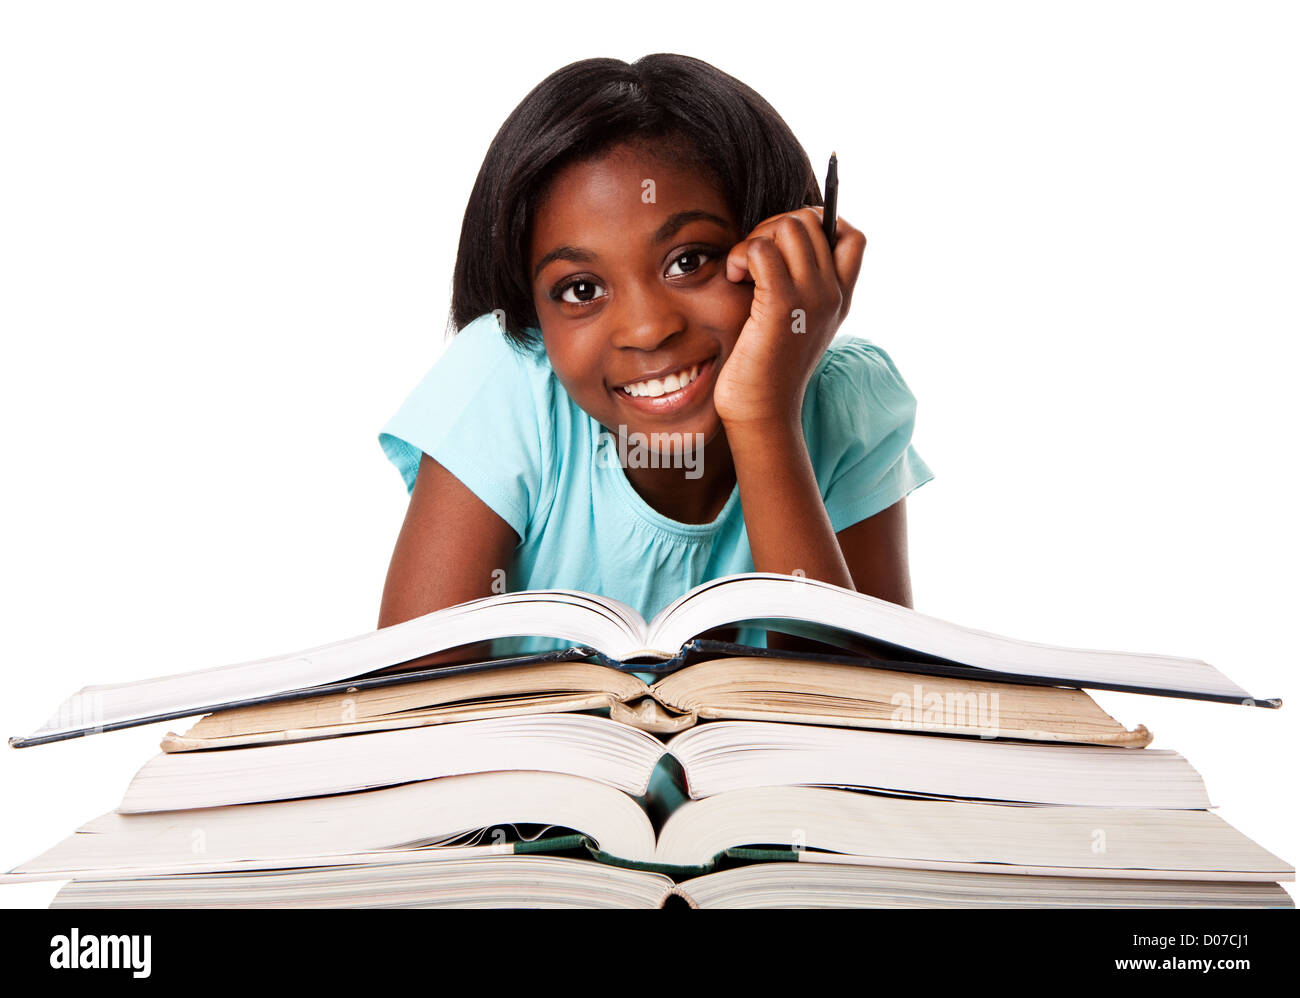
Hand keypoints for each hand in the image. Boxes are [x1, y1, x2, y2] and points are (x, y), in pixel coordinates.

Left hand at [713, 207, 865, 429]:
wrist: (763, 411)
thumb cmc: (768, 368)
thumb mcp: (798, 323)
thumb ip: (802, 287)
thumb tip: (779, 242)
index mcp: (840, 297)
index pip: (851, 235)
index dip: (820, 223)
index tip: (787, 244)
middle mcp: (832, 294)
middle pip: (811, 221)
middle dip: (774, 226)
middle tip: (754, 258)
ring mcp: (810, 298)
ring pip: (788, 227)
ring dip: (757, 238)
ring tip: (743, 269)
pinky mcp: (780, 305)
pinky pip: (762, 250)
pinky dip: (742, 255)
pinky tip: (734, 277)